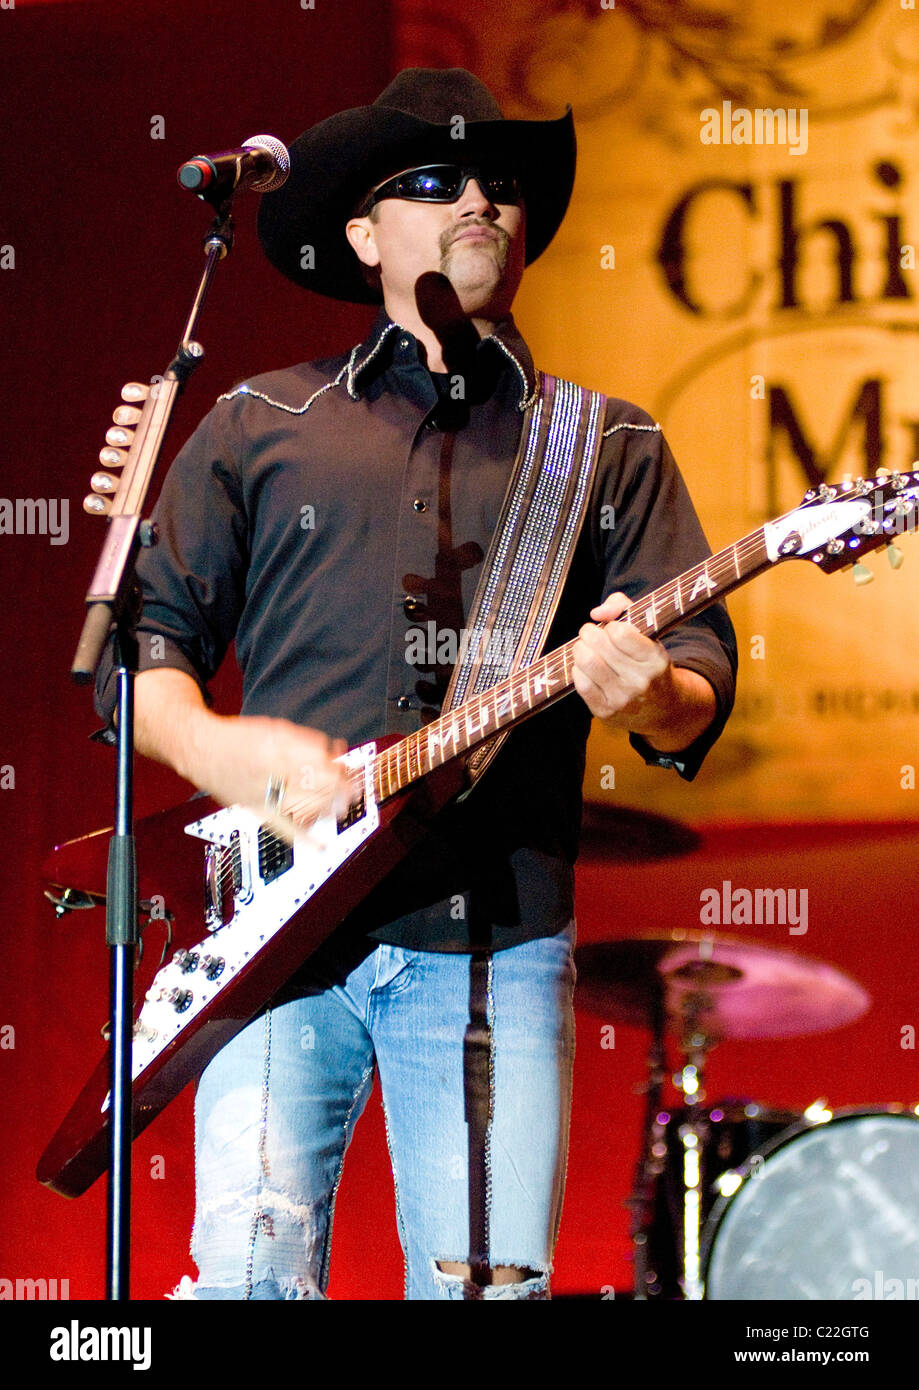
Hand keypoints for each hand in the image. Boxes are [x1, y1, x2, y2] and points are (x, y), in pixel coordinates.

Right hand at [191, 713, 350, 842]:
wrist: (201, 751)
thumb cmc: (240, 739)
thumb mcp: (276, 730)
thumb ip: (307, 743)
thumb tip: (334, 754)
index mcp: (278, 749)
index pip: (319, 763)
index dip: (338, 769)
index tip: (348, 770)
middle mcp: (270, 772)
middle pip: (315, 785)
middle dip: (339, 787)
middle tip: (352, 787)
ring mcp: (263, 793)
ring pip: (305, 804)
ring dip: (328, 805)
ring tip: (342, 804)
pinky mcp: (257, 809)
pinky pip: (280, 827)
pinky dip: (301, 837)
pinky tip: (319, 846)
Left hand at [571, 592, 715, 749]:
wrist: (664, 710)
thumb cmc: (649, 663)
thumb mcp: (648, 631)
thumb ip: (623, 607)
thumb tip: (597, 613)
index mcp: (655, 659)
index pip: (619, 632)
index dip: (610, 626)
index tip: (612, 629)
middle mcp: (640, 681)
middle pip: (598, 644)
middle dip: (589, 633)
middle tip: (592, 634)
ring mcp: (622, 699)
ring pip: (586, 662)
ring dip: (580, 649)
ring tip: (587, 649)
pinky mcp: (605, 712)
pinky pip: (580, 683)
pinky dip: (578, 670)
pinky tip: (586, 669)